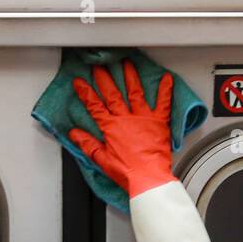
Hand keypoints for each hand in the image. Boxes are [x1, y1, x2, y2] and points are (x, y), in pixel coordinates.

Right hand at [69, 60, 174, 198]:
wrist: (148, 178)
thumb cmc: (127, 172)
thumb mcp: (102, 160)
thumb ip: (88, 144)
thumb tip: (74, 133)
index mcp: (111, 128)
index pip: (94, 106)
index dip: (86, 93)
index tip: (79, 82)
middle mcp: (126, 119)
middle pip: (113, 94)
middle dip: (105, 79)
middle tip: (100, 66)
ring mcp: (143, 118)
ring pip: (135, 92)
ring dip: (131, 77)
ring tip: (127, 63)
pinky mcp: (159, 122)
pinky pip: (163, 103)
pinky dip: (166, 90)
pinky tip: (167, 78)